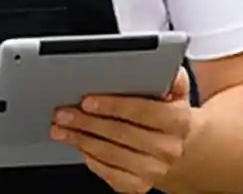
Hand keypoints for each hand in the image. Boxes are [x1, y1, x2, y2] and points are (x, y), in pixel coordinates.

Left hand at [51, 67, 193, 193]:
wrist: (181, 148)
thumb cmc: (170, 114)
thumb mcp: (177, 90)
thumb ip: (170, 73)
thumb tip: (158, 62)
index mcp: (177, 121)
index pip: (142, 111)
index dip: (112, 105)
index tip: (88, 100)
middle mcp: (167, 148)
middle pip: (120, 133)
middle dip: (87, 122)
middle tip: (63, 112)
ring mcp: (153, 170)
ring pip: (111, 155)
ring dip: (81, 140)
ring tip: (60, 127)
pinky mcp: (138, 185)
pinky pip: (109, 173)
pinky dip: (89, 158)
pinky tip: (77, 144)